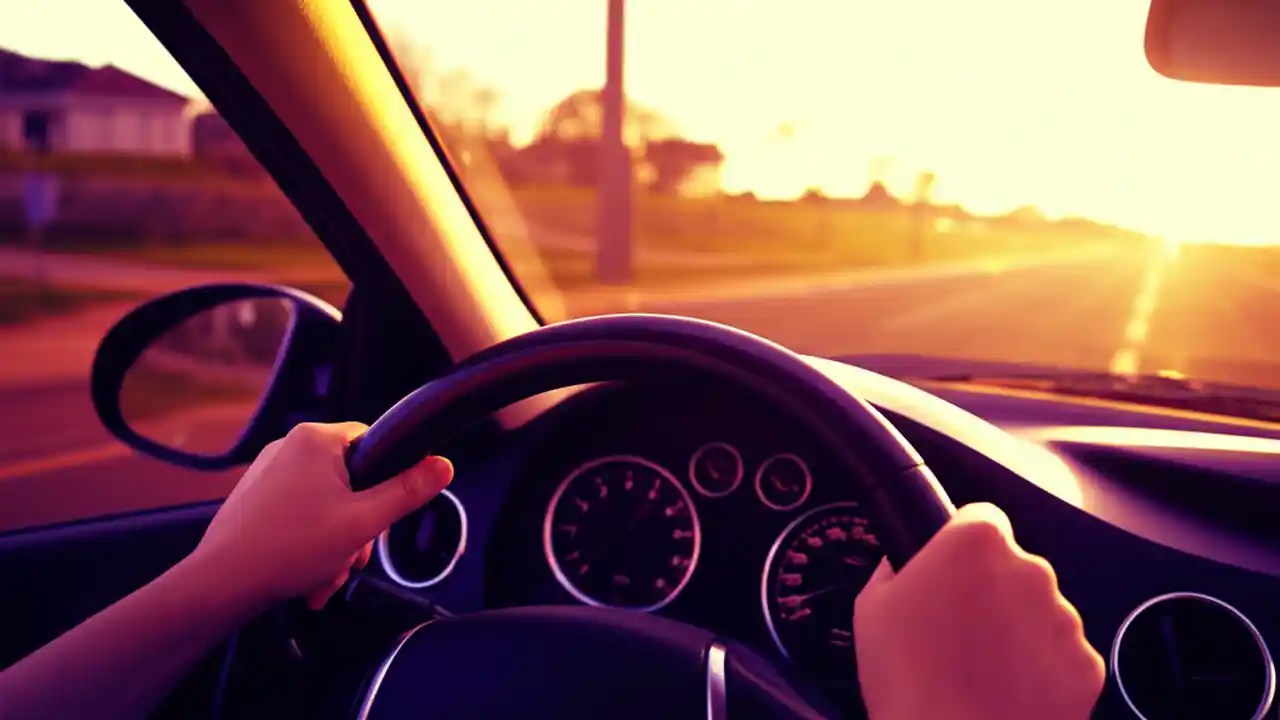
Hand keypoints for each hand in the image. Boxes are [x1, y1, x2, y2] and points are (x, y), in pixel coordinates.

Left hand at [189, 422, 452, 608]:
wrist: (221, 583)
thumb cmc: (293, 547)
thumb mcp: (364, 522)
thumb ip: (407, 492)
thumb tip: (445, 465)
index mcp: (316, 440)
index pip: (373, 442)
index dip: (388, 478)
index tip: (384, 514)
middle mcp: (289, 446)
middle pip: (350, 480)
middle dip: (358, 527)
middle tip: (352, 559)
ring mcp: (267, 472)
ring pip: (325, 504)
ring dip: (335, 543)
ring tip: (325, 577)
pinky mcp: (253, 499)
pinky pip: (298, 514)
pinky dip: (308, 544)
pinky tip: (306, 577)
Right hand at [853, 503, 1104, 719]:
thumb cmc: (906, 679)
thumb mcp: (872, 606)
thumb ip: (897, 568)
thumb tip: (907, 563)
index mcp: (977, 543)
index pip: (979, 517)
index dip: (960, 545)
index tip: (948, 574)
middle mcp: (1031, 569)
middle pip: (1013, 567)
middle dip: (991, 591)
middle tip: (956, 632)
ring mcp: (1064, 618)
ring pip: (1039, 612)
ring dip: (1018, 631)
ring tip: (980, 670)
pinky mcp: (1086, 664)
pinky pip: (1062, 656)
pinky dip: (1041, 671)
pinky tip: (1006, 693)